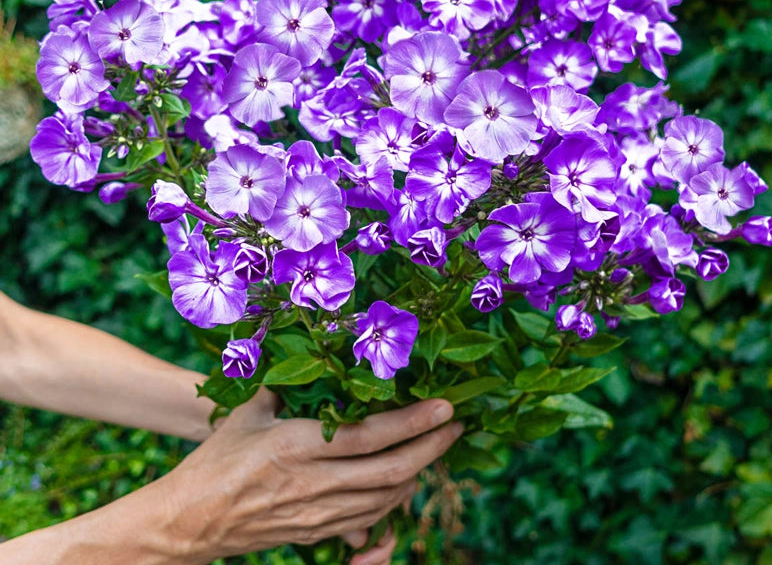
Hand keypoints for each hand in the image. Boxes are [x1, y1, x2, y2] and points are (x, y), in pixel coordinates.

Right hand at [158, 390, 461, 562]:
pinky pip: (369, 520)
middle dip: (432, 448)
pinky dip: (395, 499)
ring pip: (387, 499)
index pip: (371, 436)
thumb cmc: (217, 460)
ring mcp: (318, 514)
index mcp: (298, 446)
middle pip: (391, 472)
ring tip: (437, 448)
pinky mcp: (316, 533)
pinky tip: (405, 481)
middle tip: (456, 427)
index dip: (413, 422)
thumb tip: (314, 363)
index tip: (445, 407)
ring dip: (418, 473)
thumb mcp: (250, 413)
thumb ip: (286, 388)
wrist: (191, 521)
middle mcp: (315, 483)